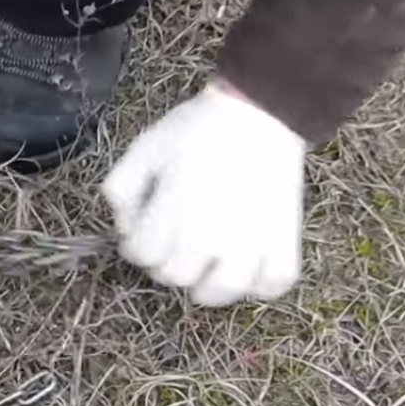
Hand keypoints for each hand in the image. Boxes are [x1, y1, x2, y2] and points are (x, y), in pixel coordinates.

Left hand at [98, 80, 306, 305]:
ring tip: (207, 267)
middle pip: (175, 276)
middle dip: (168, 260)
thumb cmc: (196, 129)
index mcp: (171, 216)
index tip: (146, 228)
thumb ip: (120, 190)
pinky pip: (271, 285)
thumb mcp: (143, 149)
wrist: (258, 113)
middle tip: (176, 240)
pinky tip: (248, 267)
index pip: (142, 255)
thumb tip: (124, 227)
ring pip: (221, 293)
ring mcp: (249, 246)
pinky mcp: (284, 243)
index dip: (137, 243)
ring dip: (208, 285)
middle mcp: (208, 239)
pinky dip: (258, 284)